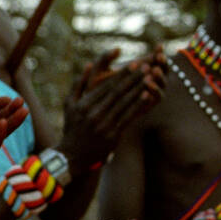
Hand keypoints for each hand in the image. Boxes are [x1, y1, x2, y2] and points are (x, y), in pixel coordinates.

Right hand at [60, 48, 166, 168]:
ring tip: (151, 77)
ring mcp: (104, 125)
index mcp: (83, 105)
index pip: (105, 86)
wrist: (73, 155)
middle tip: (146, 65)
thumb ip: (78, 84)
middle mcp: (93, 114)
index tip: (134, 63)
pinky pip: (129, 117)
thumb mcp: (69, 104)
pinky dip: (139, 105)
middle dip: (133, 78)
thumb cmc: (72, 126)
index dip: (121, 74)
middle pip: (117, 92)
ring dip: (139, 89)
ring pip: (125, 103)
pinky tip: (148, 95)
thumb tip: (90, 64)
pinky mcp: (113, 135)